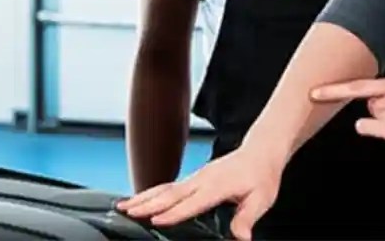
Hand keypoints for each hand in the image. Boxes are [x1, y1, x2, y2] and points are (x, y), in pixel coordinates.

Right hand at [115, 142, 285, 239]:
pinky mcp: (193, 178)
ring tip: (123, 206)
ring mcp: (196, 177)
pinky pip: (168, 186)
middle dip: (147, 203)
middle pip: (170, 193)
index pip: (192, 202)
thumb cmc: (261, 176)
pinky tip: (139, 200)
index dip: (174, 213)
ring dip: (143, 197)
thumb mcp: (261, 199)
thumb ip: (247, 218)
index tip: (156, 220)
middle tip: (127, 211)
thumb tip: (240, 237)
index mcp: (218, 186)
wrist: (260, 152)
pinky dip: (151, 193)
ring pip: (165, 189)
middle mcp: (202, 180)